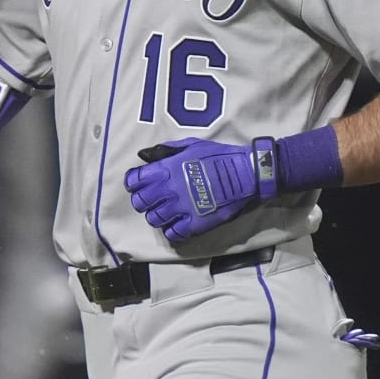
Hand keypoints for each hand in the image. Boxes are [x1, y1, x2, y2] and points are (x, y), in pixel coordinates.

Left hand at [124, 137, 277, 241]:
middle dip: (143, 200)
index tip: (140, 183)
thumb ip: (166, 151)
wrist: (245, 174)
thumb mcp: (191, 146)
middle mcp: (169, 190)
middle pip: (140, 202)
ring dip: (157, 215)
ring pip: (154, 219)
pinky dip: (172, 229)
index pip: (134, 180)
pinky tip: (178, 223)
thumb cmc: (219, 156)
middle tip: (154, 198)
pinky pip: (172, 233)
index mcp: (166, 169)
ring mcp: (181, 208)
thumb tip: (144, 156)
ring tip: (168, 211)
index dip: (134, 182)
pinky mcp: (194, 224)